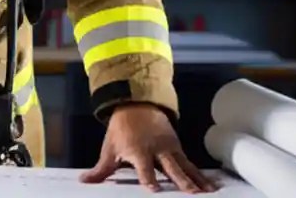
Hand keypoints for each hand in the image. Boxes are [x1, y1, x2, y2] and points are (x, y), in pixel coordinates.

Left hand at [79, 103, 216, 192]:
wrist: (137, 105)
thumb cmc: (121, 131)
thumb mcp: (110, 148)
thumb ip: (100, 169)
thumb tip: (84, 181)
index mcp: (139, 151)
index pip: (144, 168)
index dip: (149, 178)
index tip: (155, 190)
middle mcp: (158, 150)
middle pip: (171, 168)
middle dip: (182, 181)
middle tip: (192, 194)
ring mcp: (170, 149)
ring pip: (186, 167)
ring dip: (198, 180)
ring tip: (210, 193)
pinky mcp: (178, 149)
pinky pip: (191, 164)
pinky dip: (202, 175)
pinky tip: (212, 187)